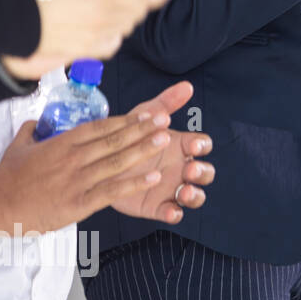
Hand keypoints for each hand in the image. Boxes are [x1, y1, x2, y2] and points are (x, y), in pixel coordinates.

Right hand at [0, 0, 172, 80]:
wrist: (3, 17)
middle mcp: (104, 21)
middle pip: (136, 10)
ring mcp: (94, 39)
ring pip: (125, 26)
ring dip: (125, 14)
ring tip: (113, 0)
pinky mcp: (82, 52)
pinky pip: (110, 43)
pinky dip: (112, 32)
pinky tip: (103, 21)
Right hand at [0, 83, 209, 233]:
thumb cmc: (7, 180)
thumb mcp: (17, 148)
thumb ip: (30, 132)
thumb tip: (36, 122)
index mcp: (61, 144)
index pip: (99, 127)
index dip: (125, 120)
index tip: (145, 114)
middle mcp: (73, 159)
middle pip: (113, 140)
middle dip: (141, 129)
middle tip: (164, 119)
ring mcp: (78, 180)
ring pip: (116, 162)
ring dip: (142, 150)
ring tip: (164, 139)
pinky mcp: (79, 203)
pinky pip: (112, 191)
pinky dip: (134, 184)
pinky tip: (152, 177)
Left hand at [108, 81, 213, 225]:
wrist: (95, 163)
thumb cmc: (125, 138)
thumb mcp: (143, 118)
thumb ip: (165, 103)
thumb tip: (186, 86)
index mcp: (180, 147)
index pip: (202, 145)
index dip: (201, 145)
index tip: (193, 144)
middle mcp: (180, 168)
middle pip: (205, 173)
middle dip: (202, 172)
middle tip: (190, 169)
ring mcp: (170, 188)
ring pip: (194, 196)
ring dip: (195, 195)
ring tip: (185, 191)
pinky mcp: (156, 206)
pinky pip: (172, 213)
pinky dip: (174, 213)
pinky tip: (170, 210)